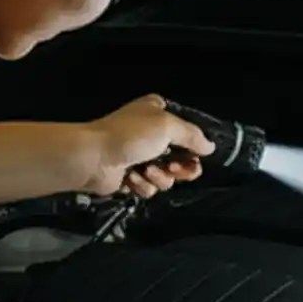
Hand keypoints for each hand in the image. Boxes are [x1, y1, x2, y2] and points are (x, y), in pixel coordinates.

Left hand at [82, 94, 214, 197]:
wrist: (93, 158)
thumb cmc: (129, 136)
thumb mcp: (167, 126)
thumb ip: (193, 135)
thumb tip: (210, 147)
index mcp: (158, 114)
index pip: (187, 131)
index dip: (194, 146)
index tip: (196, 155)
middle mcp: (150, 134)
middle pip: (182, 159)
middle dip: (179, 168)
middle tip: (173, 169)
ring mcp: (140, 157)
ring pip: (167, 177)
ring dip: (160, 178)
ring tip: (146, 171)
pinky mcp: (131, 177)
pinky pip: (150, 187)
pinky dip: (143, 185)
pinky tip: (132, 178)